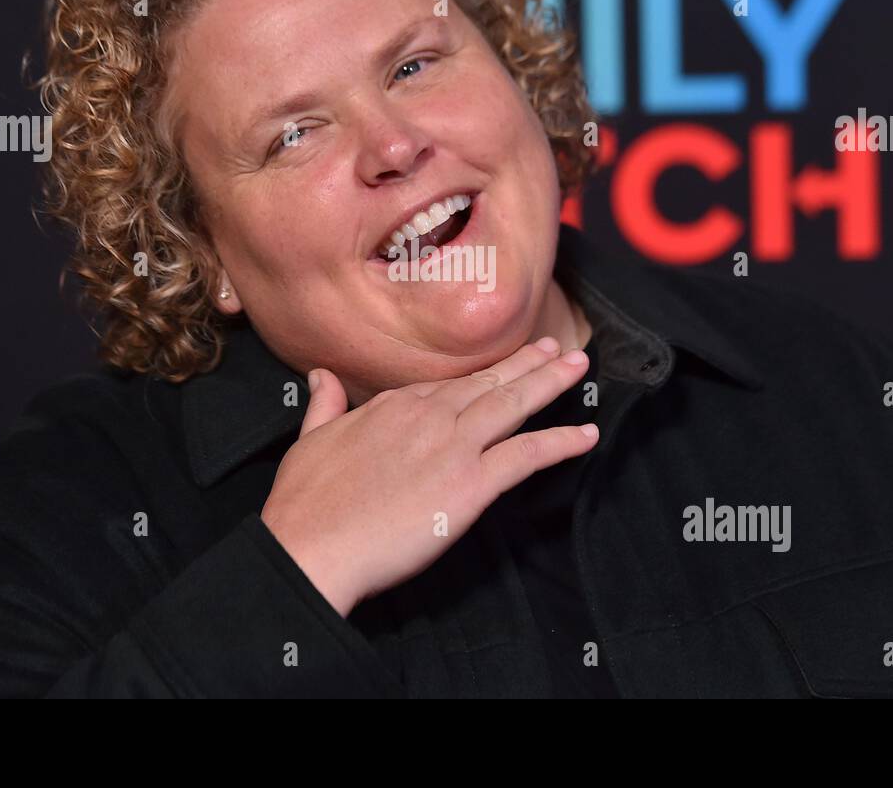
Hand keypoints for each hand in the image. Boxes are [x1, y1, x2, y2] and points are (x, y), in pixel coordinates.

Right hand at [259, 337, 597, 616]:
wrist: (312, 545)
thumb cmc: (305, 502)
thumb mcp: (311, 440)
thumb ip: (324, 406)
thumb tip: (320, 376)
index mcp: (393, 405)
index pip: (447, 384)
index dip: (480, 374)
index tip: (501, 366)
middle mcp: (428, 415)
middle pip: (489, 383)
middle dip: (527, 363)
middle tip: (557, 347)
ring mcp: (453, 447)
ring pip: (513, 406)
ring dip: (550, 384)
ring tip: (578, 366)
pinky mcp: (471, 484)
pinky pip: (527, 455)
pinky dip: (560, 442)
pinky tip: (586, 434)